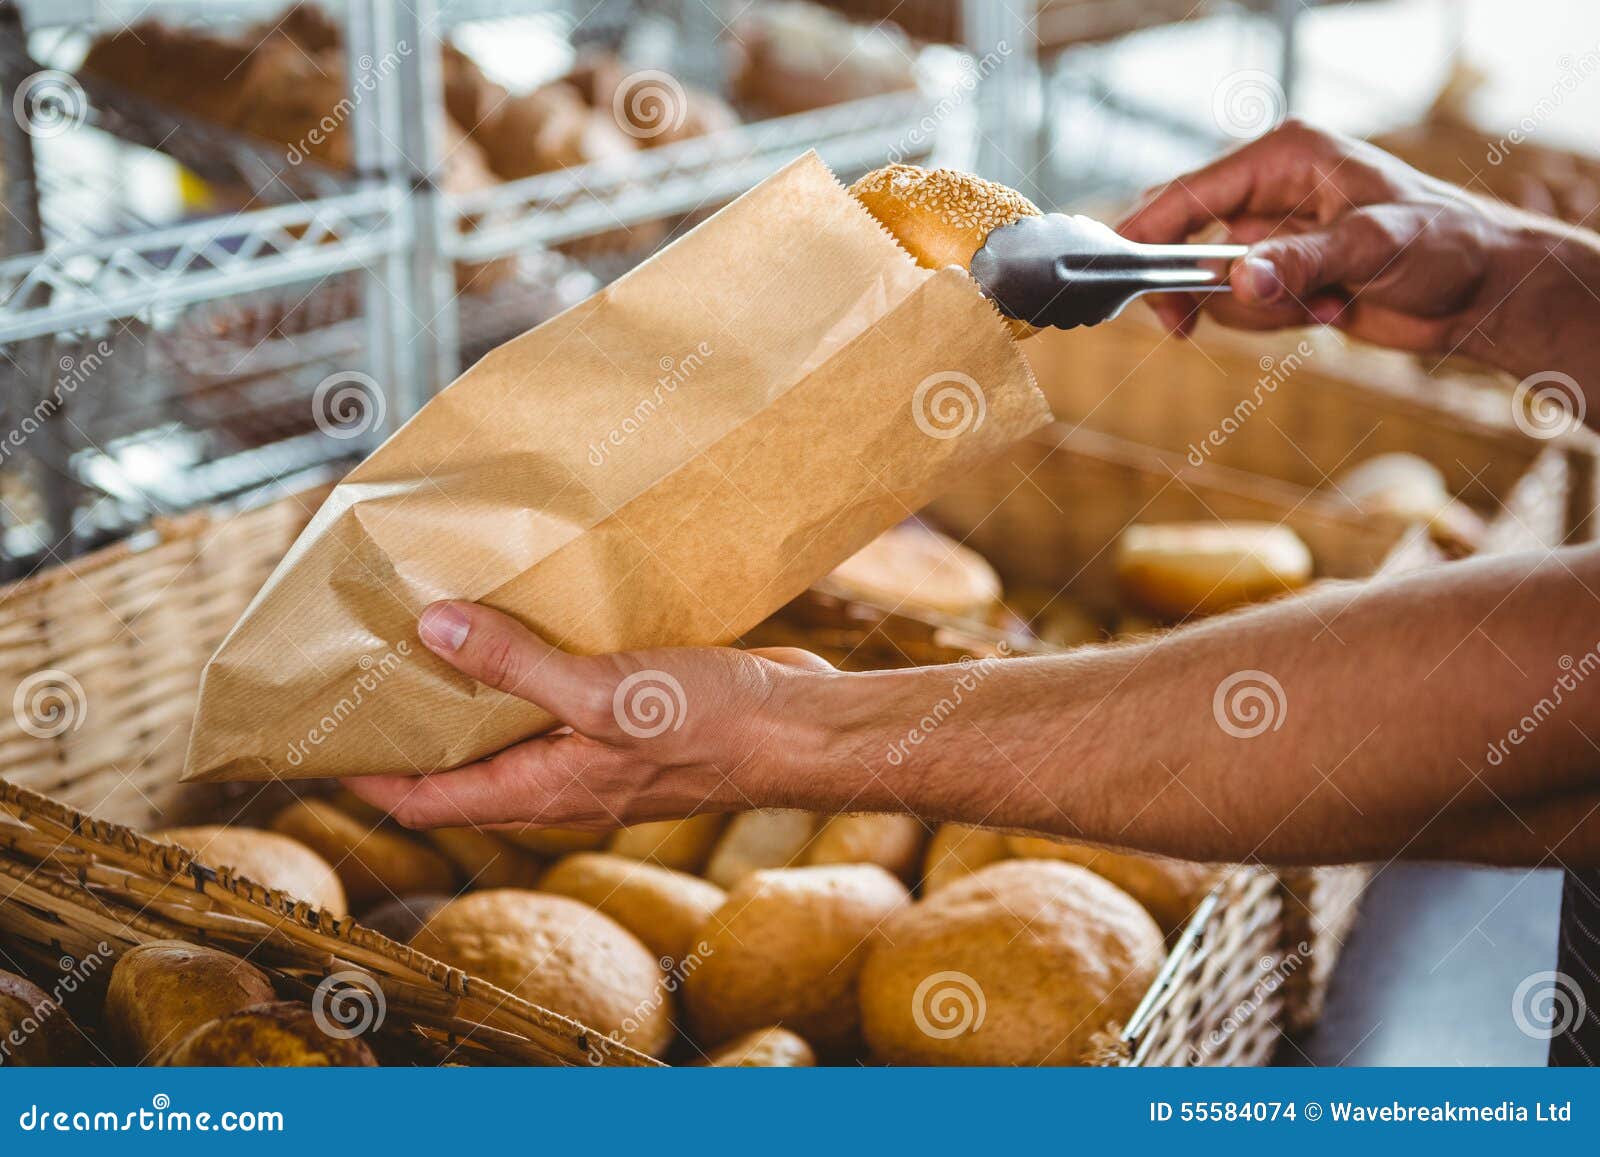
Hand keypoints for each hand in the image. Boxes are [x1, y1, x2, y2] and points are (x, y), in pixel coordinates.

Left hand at [344, 601, 836, 830]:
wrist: (804, 729)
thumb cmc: (713, 727)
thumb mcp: (605, 694)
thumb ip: (518, 666)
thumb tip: (431, 631)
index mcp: (542, 789)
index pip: (424, 797)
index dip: (364, 773)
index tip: (314, 735)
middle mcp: (561, 776)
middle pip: (461, 761)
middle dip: (411, 721)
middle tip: (366, 660)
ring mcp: (597, 747)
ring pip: (511, 723)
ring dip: (472, 684)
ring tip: (431, 622)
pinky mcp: (630, 713)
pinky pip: (560, 692)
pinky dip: (530, 661)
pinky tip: (526, 611)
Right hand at [1117, 119, 1542, 359]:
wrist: (1483, 291)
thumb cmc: (1446, 245)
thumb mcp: (1374, 246)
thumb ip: (1302, 261)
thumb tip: (1239, 280)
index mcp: (1283, 159)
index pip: (1187, 194)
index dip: (1145, 235)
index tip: (1118, 277)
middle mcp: (1269, 194)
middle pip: (1183, 241)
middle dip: (1195, 287)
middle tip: (1186, 327)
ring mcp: (1272, 238)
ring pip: (1214, 287)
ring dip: (1261, 311)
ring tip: (1324, 306)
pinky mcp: (1282, 276)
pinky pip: (1243, 310)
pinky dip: (1280, 322)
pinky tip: (1331, 312)